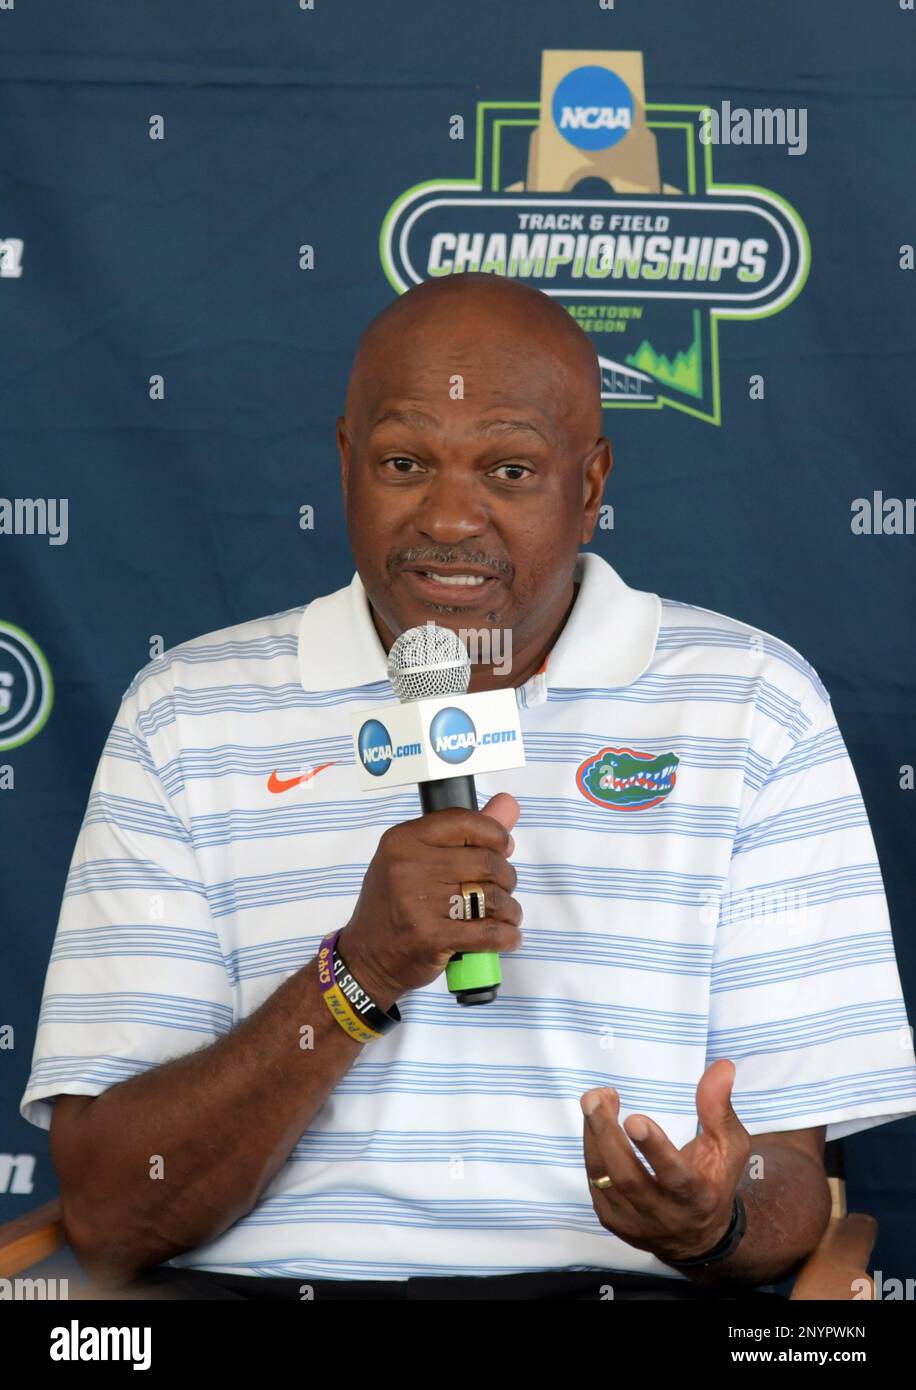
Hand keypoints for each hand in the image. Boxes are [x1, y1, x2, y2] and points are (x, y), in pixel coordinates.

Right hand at [338, 792, 521, 1008]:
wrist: (365, 958)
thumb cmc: (394, 906)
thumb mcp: (416, 861)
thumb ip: (464, 833)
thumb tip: (509, 803)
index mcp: (403, 840)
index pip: (465, 821)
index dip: (495, 834)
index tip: (504, 849)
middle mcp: (407, 866)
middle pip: (486, 861)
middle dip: (506, 878)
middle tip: (502, 890)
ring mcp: (417, 903)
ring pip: (492, 897)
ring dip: (510, 910)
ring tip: (506, 916)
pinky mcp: (430, 938)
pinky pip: (489, 932)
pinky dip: (507, 936)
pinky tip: (507, 937)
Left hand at [580, 1058, 750, 1264]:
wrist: (697, 1238)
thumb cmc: (714, 1181)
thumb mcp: (729, 1146)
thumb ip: (719, 1108)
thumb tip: (721, 1066)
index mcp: (697, 1198)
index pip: (674, 1176)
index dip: (653, 1149)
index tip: (634, 1119)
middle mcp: (664, 1215)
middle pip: (628, 1178)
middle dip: (607, 1135)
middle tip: (596, 1098)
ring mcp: (634, 1222)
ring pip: (604, 1179)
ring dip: (593, 1137)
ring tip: (594, 1102)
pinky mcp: (613, 1220)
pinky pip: (595, 1183)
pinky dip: (592, 1150)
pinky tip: (595, 1124)